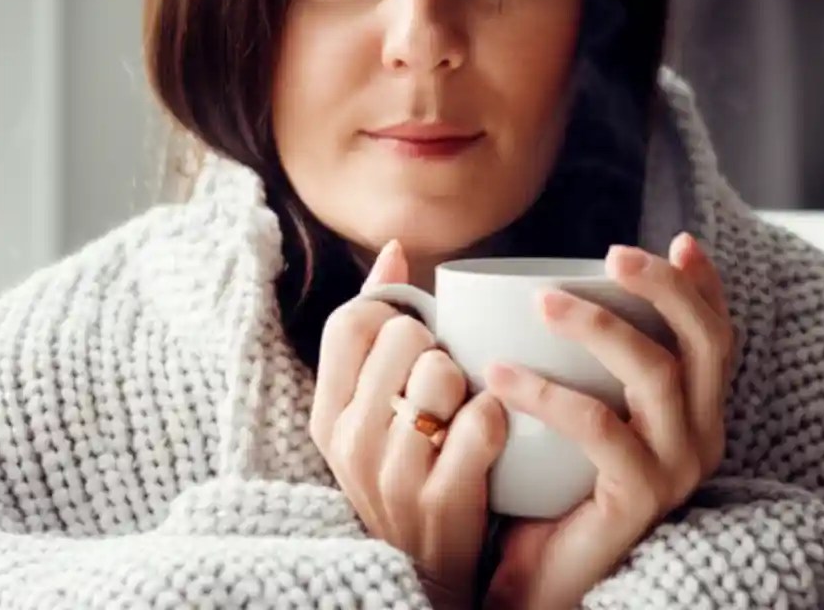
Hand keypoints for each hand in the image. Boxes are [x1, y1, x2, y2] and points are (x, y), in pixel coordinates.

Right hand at [309, 240, 507, 609]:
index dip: (398, 311)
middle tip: (447, 383)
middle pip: (403, 336)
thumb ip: (376, 335)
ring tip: (465, 412)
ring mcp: (392, 473)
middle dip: (438, 346)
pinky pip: (481, 420)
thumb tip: (394, 250)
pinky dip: (496, 419)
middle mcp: (349, 441)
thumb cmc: (409, 474)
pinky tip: (493, 435)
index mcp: (327, 413)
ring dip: (467, 383)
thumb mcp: (372, 412)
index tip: (422, 336)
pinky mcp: (441, 500)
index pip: (353, 320)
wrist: (429, 573)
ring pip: (442, 371)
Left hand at [483, 233, 733, 609]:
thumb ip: (580, 362)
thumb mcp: (575, 414)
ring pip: (656, 374)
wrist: (541, 581)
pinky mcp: (639, 498)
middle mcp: (701, 436)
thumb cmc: (551, 488)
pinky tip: (501, 374)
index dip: (704, 285)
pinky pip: (599, 429)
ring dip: (600, 327)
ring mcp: (676, 469)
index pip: (715, 336)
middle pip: (705, 342)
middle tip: (612, 256)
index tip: (679, 239)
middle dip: (664, 287)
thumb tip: (543, 290)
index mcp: (694, 411)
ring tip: (543, 302)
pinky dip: (548, 394)